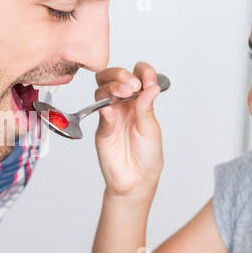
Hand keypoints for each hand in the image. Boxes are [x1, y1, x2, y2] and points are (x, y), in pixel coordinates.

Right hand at [93, 61, 163, 199]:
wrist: (137, 180)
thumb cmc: (147, 156)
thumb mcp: (152, 129)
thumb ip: (147, 107)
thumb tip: (150, 86)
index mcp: (140, 101)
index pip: (137, 75)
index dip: (142, 72)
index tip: (148, 78)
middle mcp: (124, 105)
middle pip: (113, 78)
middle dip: (120, 75)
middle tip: (132, 84)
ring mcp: (111, 115)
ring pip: (102, 90)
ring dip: (113, 87)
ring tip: (125, 93)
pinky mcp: (102, 129)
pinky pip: (99, 113)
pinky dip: (104, 106)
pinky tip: (111, 107)